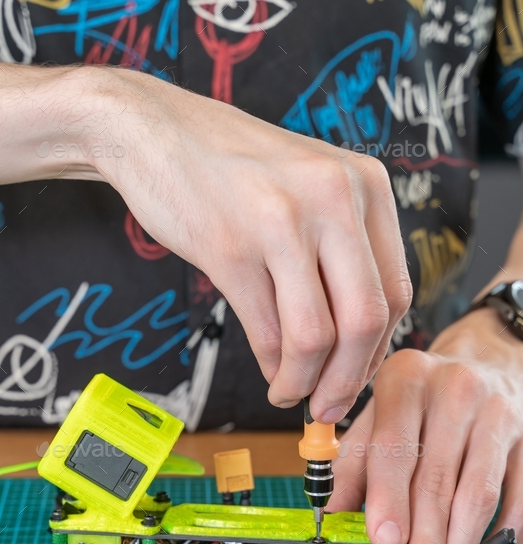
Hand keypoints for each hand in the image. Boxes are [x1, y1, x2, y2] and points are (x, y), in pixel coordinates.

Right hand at [0, 58, 410, 418]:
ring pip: (315, 336)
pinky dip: (272, 366)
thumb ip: (337, 258)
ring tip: (289, 393)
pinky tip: (270, 374)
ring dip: (304, 382)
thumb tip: (348, 354)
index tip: (354, 379)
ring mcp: (281, 221)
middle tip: (329, 408)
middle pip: (365, 320)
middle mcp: (334, 198)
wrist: (154, 129)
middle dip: (348, 381)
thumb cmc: (235, 171)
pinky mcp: (230, 248)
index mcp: (365, 185)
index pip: (396, 292)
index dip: (377, 352)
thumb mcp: (307, 192)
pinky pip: (266, 330)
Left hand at [330, 307, 522, 543]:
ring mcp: (497, 416)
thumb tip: (332, 519)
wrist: (484, 362)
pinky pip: (517, 500)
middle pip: (437, 479)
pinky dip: (499, 541)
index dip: (389, 497)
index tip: (385, 542)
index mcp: (405, 381)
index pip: (394, 444)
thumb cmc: (420, 400)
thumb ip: (353, 465)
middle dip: (425, 543)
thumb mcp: (376, 416)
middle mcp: (454, 392)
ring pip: (479, 495)